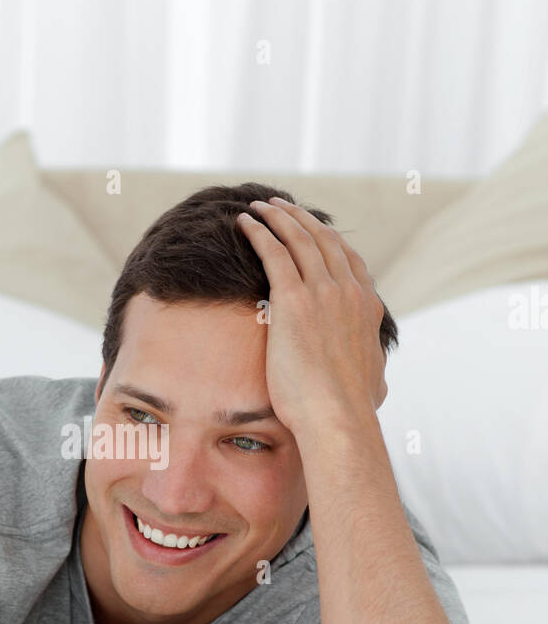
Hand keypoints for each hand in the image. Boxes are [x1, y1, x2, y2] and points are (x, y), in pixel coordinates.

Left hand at [236, 197, 387, 436]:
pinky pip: (275, 252)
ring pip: (299, 238)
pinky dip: (260, 232)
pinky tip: (244, 222)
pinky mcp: (294, 300)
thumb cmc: (351, 411)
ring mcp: (323, 292)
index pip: (350, 261)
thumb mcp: (375, 384)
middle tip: (281, 205)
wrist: (337, 417)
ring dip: (278, 216)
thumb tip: (379, 382)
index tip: (313, 230)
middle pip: (324, 240)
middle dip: (301, 218)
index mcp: (368, 307)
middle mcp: (349, 291)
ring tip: (260, 206)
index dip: (329, 240)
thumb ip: (374, 371)